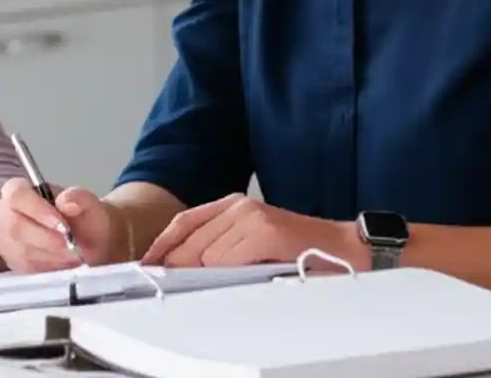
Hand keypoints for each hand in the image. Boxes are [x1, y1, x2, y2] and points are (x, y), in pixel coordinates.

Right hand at [0, 177, 124, 271]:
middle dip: (47, 239)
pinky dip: (49, 267)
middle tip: (71, 245)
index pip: (18, 196)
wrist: (87, 240)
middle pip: (15, 227)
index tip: (62, 225)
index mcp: (17, 190)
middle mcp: (3, 214)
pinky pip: (26, 268)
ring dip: (51, 256)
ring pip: (22, 251)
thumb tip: (66, 201)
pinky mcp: (12, 262)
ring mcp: (4, 240)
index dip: (38, 211)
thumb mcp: (89, 204)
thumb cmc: (83, 217)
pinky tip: (64, 264)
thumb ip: (80, 198)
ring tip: (73, 255)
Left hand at [140, 193, 357, 267]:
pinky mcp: (265, 232)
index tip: (145, 265)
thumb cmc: (299, 253)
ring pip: (205, 254)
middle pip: (188, 240)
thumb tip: (178, 267)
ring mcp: (252, 217)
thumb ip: (218, 247)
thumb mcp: (250, 244)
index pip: (183, 222)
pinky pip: (226, 260)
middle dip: (177, 266)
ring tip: (223, 284)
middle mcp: (239, 205)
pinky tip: (239, 279)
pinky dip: (226, 273)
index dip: (161, 245)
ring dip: (207, 274)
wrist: (345, 251)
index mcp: (233, 205)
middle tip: (171, 285)